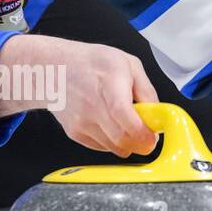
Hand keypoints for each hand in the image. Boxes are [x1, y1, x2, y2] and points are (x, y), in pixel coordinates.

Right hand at [0, 34, 159, 156]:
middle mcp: (92, 106)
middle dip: (141, 143)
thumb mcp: (127, 64)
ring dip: (127, 143)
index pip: (126, 118)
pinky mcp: (74, 133)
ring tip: (127, 125)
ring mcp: (81, 122)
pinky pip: (102, 147)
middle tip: (147, 136)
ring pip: (114, 147)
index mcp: (109, 85)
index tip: (152, 136)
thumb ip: (146, 90)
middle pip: (122, 139)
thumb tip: (157, 114)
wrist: (54, 69)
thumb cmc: (91, 63)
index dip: (143, 133)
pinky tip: (110, 124)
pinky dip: (112, 142)